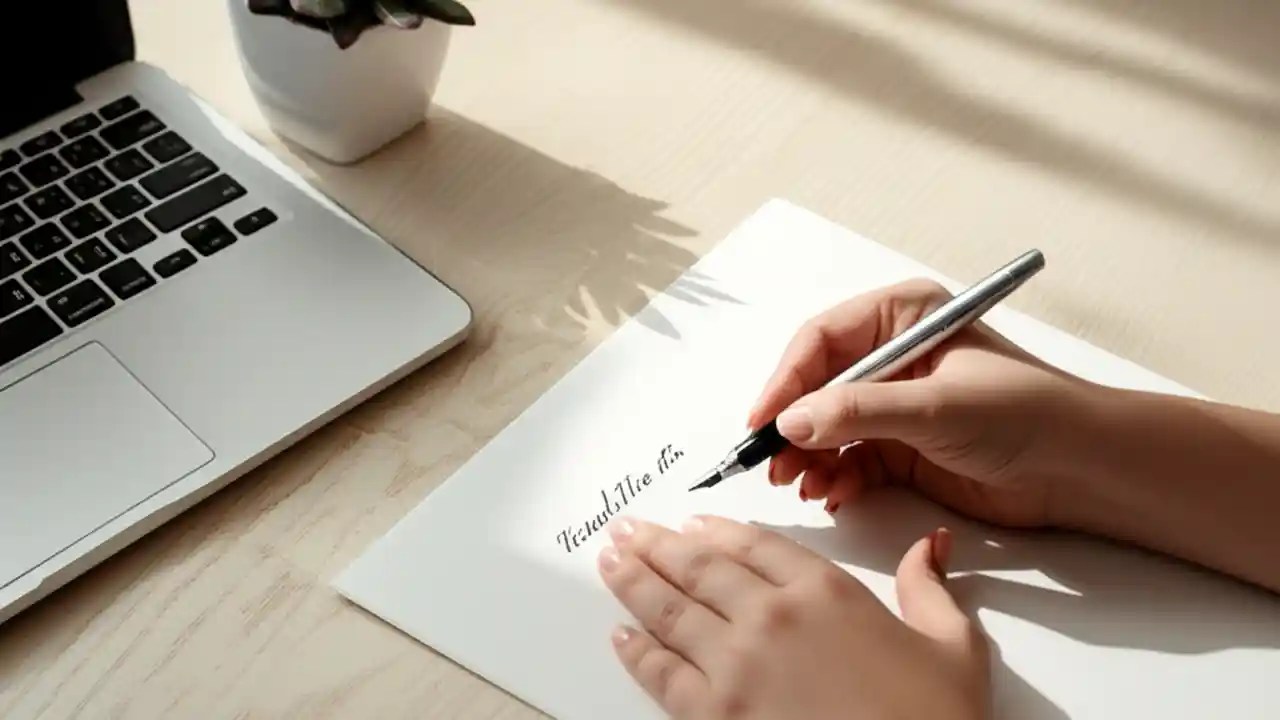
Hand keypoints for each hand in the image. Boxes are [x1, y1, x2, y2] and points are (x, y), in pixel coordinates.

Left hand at [598, 516, 988, 719]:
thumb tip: (930, 546)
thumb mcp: (953, 645)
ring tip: (609, 563)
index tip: (691, 524)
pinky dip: (637, 651)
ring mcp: (737, 665)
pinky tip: (621, 636)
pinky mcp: (715, 714)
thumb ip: (929, 588)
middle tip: (627, 532)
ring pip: (671, 610)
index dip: (716, 530)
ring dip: (634, 582)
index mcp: (825, 591)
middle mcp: (772, 617)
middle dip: (656, 546)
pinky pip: (662, 673)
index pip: (755, 543)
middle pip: (700, 567)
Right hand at [748, 278, 1087, 527]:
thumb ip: (859, 412)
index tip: (762, 419)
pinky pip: (847, 458)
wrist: (1079, 470)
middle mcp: (892, 355)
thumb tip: (790, 421)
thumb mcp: (935, 407)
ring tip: (802, 485)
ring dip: (808, 456)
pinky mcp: (900, 447)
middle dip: (792, 425)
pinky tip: (831, 493)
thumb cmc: (1024, 415)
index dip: (786, 379)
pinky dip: (833, 477)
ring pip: (826, 426)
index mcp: (902, 317)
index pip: (823, 341)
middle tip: (772, 462)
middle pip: (816, 384)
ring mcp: (893, 403)